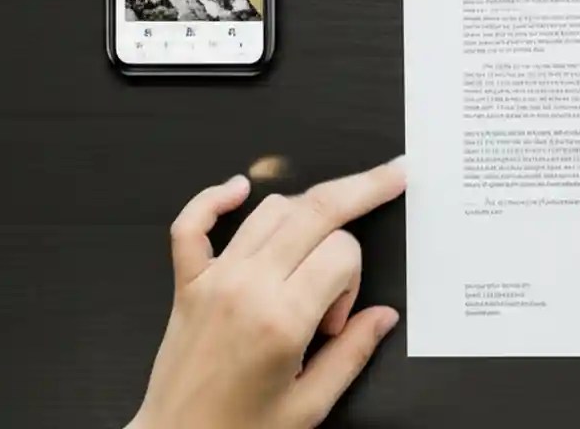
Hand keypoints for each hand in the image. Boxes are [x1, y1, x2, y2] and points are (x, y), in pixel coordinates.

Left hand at [128, 159, 405, 428]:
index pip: (342, 252)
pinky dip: (214, 198)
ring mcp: (215, 279)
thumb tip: (384, 317)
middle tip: (392, 177)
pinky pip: (193, 223)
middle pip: (315, 210)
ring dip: (305, 215)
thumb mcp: (311, 404)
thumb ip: (353, 353)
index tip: (339, 319)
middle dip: (361, 189)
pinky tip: (236, 189)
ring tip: (311, 257)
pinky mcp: (187, 282)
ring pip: (271, 209)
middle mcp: (247, 288)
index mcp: (282, 320)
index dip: (354, 280)